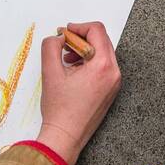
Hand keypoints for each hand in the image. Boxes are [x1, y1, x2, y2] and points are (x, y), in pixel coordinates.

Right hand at [35, 21, 121, 164]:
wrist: (66, 136)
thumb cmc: (60, 109)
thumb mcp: (50, 72)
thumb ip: (51, 46)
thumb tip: (59, 37)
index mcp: (103, 66)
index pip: (97, 31)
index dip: (78, 27)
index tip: (64, 33)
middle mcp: (114, 73)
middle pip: (101, 41)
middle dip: (80, 39)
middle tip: (63, 46)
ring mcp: (114, 83)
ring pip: (102, 53)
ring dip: (84, 51)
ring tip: (66, 61)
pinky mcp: (111, 90)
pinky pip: (103, 67)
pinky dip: (89, 63)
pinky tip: (73, 72)